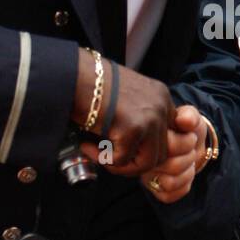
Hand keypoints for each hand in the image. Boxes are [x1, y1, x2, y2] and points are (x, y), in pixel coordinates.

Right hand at [75, 55, 173, 174]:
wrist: (71, 74)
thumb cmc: (90, 84)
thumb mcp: (125, 96)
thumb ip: (138, 116)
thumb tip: (136, 148)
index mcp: (161, 96)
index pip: (168, 135)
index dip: (146, 149)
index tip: (124, 148)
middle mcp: (161, 106)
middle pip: (162, 152)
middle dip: (134, 162)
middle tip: (110, 157)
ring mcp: (150, 118)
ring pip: (147, 162)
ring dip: (122, 166)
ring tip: (99, 155)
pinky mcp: (133, 128)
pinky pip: (123, 160)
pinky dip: (103, 159)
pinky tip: (88, 146)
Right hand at [140, 105, 208, 203]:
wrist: (192, 145)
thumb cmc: (186, 130)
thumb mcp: (189, 116)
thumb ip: (188, 115)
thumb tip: (184, 121)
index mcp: (148, 139)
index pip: (168, 146)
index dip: (186, 142)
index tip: (190, 135)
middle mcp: (142, 159)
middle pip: (171, 166)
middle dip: (189, 157)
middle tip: (190, 149)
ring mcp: (147, 176)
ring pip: (169, 183)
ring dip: (187, 172)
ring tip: (188, 161)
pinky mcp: (155, 190)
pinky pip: (168, 196)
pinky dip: (183, 185)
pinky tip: (185, 174)